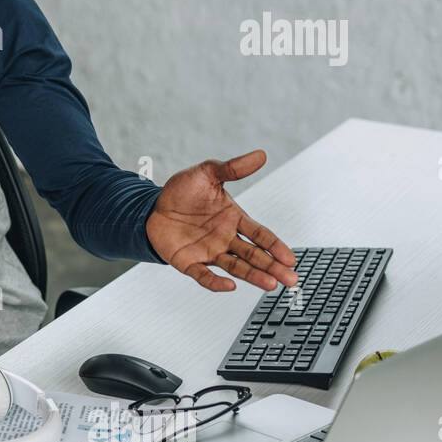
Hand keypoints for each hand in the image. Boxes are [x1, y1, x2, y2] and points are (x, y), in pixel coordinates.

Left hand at [145, 149, 297, 292]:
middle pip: (253, 255)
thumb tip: (260, 155)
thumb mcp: (207, 173)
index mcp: (233, 218)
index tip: (290, 258)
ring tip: (270, 285)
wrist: (150, 206)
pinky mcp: (189, 262)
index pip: (260, 234)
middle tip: (291, 280)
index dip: (275, 246)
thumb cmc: (181, 191)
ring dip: (252, 275)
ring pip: (235, 267)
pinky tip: (230, 286)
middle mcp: (225, 238)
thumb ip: (232, 168)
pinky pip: (204, 275)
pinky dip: (216, 282)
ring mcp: (208, 252)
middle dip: (272, 267)